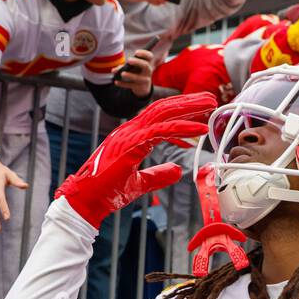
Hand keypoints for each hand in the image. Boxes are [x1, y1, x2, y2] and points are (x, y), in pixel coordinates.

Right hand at [54, 92, 215, 227]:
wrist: (88, 200)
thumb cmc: (108, 191)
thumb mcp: (140, 183)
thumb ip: (158, 175)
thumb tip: (177, 170)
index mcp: (131, 136)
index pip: (159, 116)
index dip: (180, 111)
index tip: (200, 110)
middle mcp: (130, 130)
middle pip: (163, 108)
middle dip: (188, 102)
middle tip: (210, 99)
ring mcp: (129, 134)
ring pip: (164, 113)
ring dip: (189, 108)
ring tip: (210, 105)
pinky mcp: (132, 144)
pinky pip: (162, 131)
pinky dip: (183, 128)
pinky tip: (200, 129)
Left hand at [115, 49, 155, 97]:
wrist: (143, 86)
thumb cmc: (136, 72)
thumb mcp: (133, 67)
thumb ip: (123, 66)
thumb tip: (114, 71)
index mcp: (147, 63)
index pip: (149, 56)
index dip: (144, 54)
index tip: (136, 52)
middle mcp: (148, 71)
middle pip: (145, 65)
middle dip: (137, 62)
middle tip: (129, 60)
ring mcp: (144, 80)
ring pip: (138, 78)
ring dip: (130, 75)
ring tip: (122, 74)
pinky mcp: (139, 87)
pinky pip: (130, 85)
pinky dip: (123, 84)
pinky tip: (116, 82)